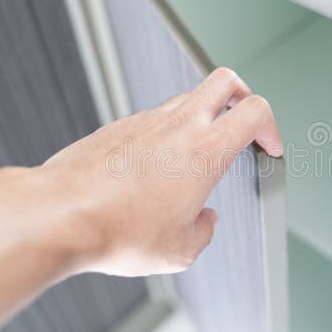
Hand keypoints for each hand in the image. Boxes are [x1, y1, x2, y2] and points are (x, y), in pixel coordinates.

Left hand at [35, 67, 282, 276]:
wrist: (60, 215)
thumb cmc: (117, 230)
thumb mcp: (180, 250)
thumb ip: (203, 231)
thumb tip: (204, 222)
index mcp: (205, 150)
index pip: (255, 110)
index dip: (271, 127)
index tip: (268, 147)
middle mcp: (177, 125)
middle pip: (226, 80)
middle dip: (243, 97)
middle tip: (242, 124)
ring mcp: (144, 121)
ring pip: (187, 98)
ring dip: (202, 117)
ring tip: (196, 155)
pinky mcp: (117, 127)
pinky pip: (153, 119)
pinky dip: (165, 134)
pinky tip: (155, 169)